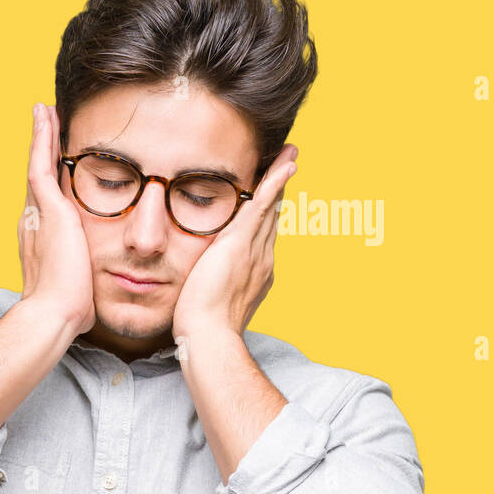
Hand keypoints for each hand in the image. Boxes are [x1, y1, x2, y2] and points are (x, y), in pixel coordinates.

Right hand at [19, 102, 94, 334]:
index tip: (58, 162)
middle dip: (44, 150)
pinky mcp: (47, 208)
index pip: (49, 200)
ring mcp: (39, 214)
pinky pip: (41, 163)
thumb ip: (90, 277)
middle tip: (45, 123)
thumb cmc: (71, 310)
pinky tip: (45, 115)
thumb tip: (112, 284)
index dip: (52, 178)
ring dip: (42, 137)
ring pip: (39, 165)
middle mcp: (36, 222)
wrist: (55, 315)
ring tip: (44, 111)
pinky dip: (42, 138)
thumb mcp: (82, 287)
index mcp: (44, 239)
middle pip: (40, 177)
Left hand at [171, 143, 297, 341]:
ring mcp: (254, 251)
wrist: (207, 337)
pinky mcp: (239, 244)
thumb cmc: (203, 329)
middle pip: (272, 217)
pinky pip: (261, 206)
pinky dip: (274, 183)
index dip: (269, 214)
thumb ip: (212, 287)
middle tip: (290, 164)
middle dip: (280, 191)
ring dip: (280, 180)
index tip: (274, 198)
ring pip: (270, 207)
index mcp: (255, 272)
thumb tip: (205, 284)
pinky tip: (285, 164)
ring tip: (290, 156)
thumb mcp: (211, 302)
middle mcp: (262, 259)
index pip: (262, 236)